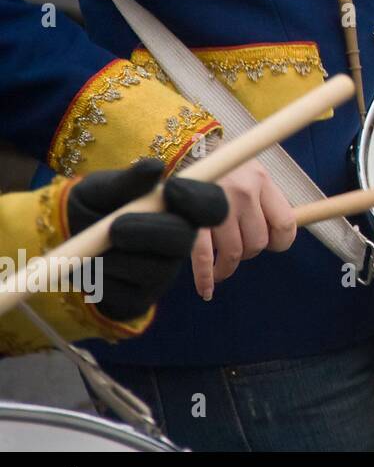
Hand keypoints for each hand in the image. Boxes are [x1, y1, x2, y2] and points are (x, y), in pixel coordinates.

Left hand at [66, 160, 226, 321]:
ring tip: (94, 245)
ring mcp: (162, 273)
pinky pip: (125, 293)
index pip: (212, 206)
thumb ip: (128, 181)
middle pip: (184, 241)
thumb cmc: (94, 207)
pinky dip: (100, 279)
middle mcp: (179, 242)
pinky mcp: (140, 300)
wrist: (67, 244)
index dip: (200, 199)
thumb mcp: (103, 188)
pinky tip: (92, 268)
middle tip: (116, 227)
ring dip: (115, 257)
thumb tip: (155, 167)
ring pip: (150, 270)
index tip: (171, 188)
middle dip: (151, 233)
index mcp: (180, 210)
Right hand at [191, 160, 295, 299]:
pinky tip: (207, 289)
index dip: (280, 242)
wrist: (176, 149)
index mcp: (260, 179)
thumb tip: (277, 238)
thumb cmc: (218, 166)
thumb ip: (262, 201)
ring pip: (233, 253)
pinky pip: (203, 258)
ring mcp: (216, 204)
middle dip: (248, 253)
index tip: (270, 246)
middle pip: (258, 242)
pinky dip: (206, 278)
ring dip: (227, 268)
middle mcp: (242, 191)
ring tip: (221, 270)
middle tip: (236, 251)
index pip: (286, 223)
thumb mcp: (246, 172)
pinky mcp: (190, 218)